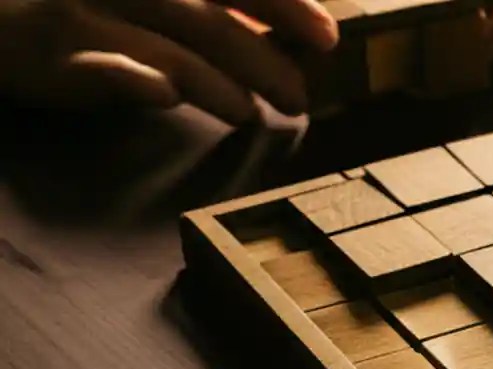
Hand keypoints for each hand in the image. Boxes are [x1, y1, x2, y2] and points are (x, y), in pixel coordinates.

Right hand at [0, 0, 337, 123]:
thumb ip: (202, 6)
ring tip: (251, 114)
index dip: (280, 1)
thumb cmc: (78, 0)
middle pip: (202, 13)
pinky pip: (95, 64)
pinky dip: (131, 77)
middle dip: (260, 56)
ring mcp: (79, 10)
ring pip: (162, 41)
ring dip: (213, 79)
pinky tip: (166, 96)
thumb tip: (276, 36)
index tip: (328, 35)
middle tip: (301, 98)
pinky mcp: (45, 54)